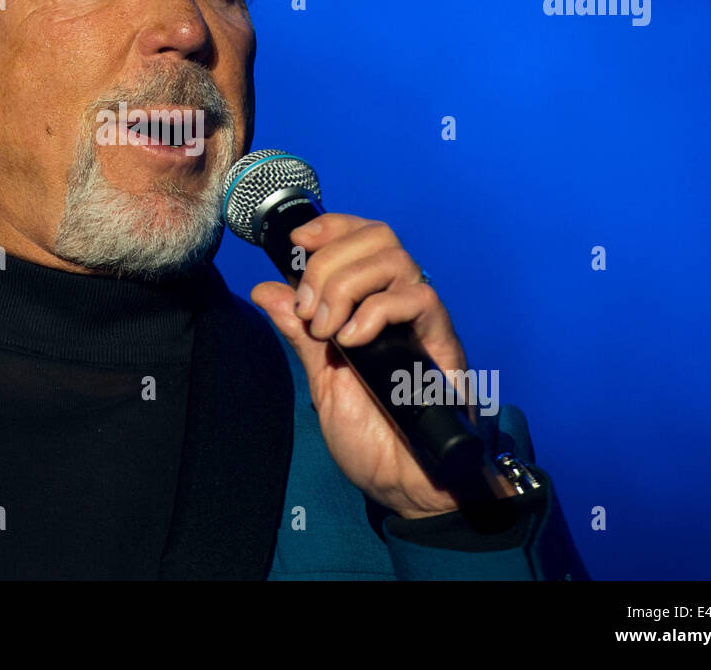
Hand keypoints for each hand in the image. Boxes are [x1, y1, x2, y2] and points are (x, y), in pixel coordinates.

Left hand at [250, 213, 510, 519]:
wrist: (404, 483)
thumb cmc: (371, 435)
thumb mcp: (322, 378)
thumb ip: (300, 334)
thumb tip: (268, 291)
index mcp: (372, 306)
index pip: (362, 236)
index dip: (332, 227)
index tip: (297, 242)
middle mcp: (400, 305)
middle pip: (378, 237)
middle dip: (329, 263)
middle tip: (311, 312)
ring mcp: (423, 322)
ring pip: (396, 259)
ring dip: (348, 286)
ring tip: (330, 331)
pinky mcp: (442, 343)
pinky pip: (419, 298)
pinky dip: (376, 311)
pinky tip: (354, 343)